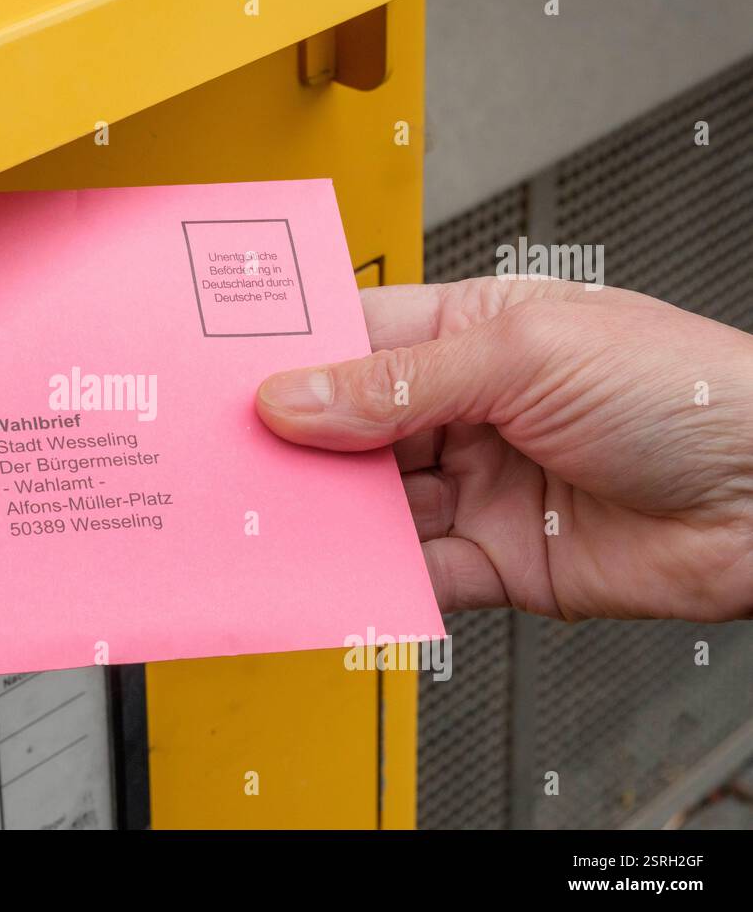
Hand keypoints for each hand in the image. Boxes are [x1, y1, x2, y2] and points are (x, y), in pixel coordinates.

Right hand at [256, 276, 752, 621]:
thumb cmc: (687, 391)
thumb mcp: (525, 355)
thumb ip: (400, 384)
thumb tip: (296, 395)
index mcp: (471, 334)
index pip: (356, 339)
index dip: (289, 355)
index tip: (225, 374)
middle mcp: (466, 410)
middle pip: (349, 428)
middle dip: (295, 444)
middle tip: (231, 457)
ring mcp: (476, 487)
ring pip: (371, 505)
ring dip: (325, 515)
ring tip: (273, 518)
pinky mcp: (493, 562)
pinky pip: (412, 572)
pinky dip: (372, 577)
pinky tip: (340, 571)